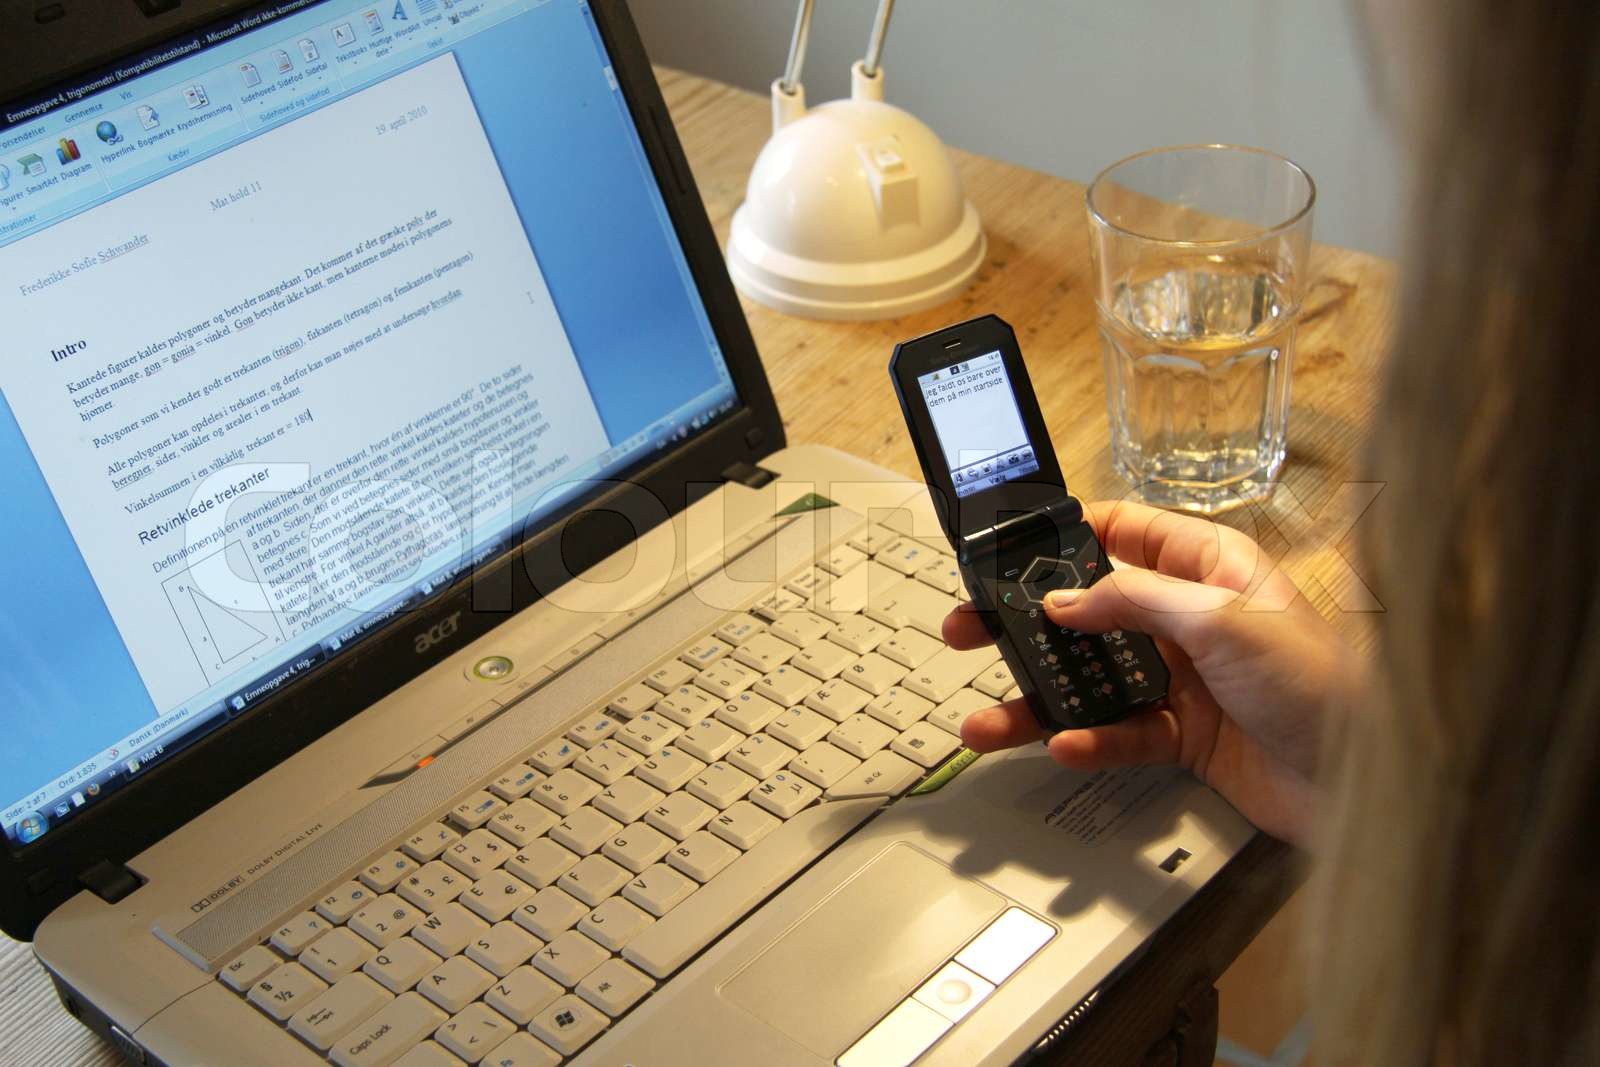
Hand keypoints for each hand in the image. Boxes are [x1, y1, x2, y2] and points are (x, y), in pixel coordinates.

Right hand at [942, 500, 1361, 845]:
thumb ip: (1136, 600)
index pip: (1122, 532)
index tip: (1006, 548)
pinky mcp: (1184, 734)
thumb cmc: (1327, 686)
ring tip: (991, 720)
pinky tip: (1066, 745)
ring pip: (1093, 680)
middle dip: (1027, 626)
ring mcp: (1185, 678)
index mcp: (1208, 568)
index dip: (1062, 537)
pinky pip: (1119, 733)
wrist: (1369, 784)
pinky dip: (1089, 741)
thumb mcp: (1224, 621)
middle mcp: (1190, 617)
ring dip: (1042, 699)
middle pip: (1090, 611)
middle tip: (972, 632)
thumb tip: (1066, 599)